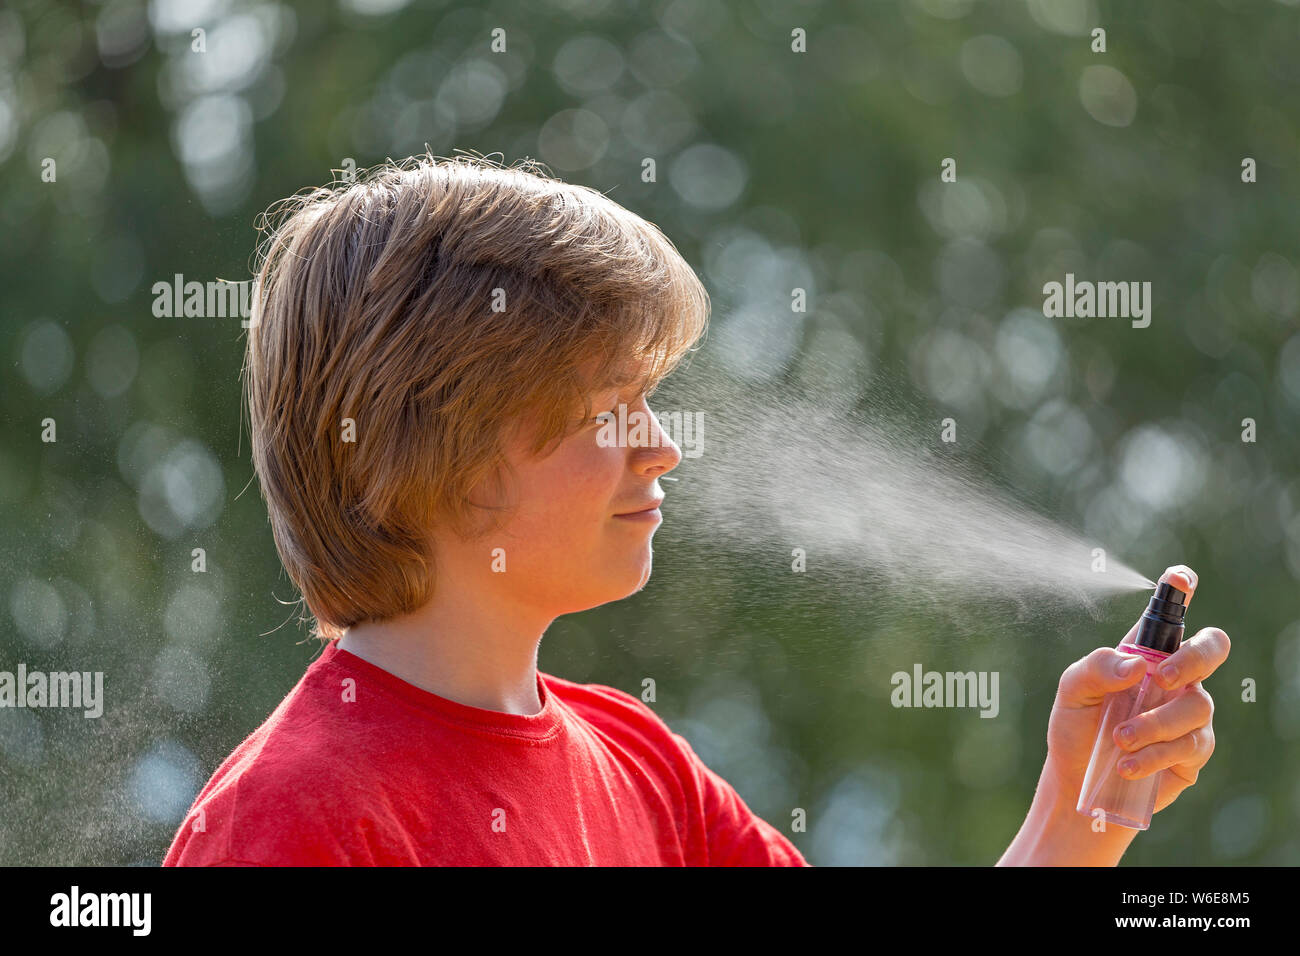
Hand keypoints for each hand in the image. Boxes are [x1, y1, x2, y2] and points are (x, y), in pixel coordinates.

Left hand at [1044, 565, 1229, 818]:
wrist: (1078, 784)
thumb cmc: (1077, 728)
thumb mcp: (1073, 691)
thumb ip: (1097, 668)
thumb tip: (1136, 665)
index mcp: (1145, 653)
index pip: (1170, 614)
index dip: (1179, 590)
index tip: (1179, 577)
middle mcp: (1174, 677)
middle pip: (1211, 649)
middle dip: (1193, 658)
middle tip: (1160, 678)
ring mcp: (1189, 714)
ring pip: (1196, 706)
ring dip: (1155, 724)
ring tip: (1119, 740)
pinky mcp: (1193, 751)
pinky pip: (1190, 745)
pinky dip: (1156, 754)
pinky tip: (1127, 764)